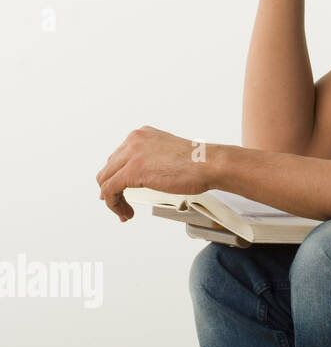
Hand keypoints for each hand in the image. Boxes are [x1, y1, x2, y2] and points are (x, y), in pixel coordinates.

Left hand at [95, 126, 215, 222]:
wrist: (209, 164)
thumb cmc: (198, 162)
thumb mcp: (167, 153)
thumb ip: (149, 159)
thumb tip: (137, 176)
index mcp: (142, 135)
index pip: (118, 157)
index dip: (116, 178)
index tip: (121, 192)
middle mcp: (133, 141)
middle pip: (108, 169)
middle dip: (112, 189)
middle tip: (121, 204)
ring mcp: (132, 154)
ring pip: (105, 180)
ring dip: (112, 200)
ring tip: (124, 211)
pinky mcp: (132, 171)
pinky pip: (110, 190)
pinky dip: (114, 204)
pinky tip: (125, 211)